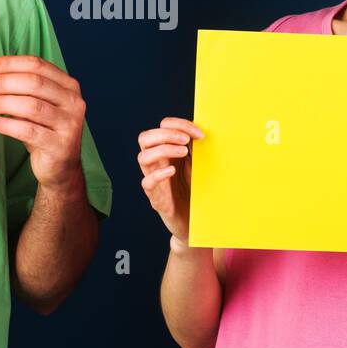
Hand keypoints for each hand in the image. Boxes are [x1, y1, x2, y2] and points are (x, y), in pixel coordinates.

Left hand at [0, 55, 84, 193]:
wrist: (60, 168)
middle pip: (34, 82)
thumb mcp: (37, 105)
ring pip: (32, 106)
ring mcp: (69, 124)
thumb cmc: (43, 130)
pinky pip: (29, 131)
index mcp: (68, 85)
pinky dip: (8, 125)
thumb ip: (22, 89)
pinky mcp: (60, 145)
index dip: (8, 64)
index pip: (37, 64)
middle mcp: (73, 102)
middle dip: (4, 82)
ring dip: (5, 102)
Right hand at [137, 117, 203, 242]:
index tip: (199, 134)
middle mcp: (157, 163)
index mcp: (167, 151)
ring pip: (142, 157)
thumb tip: (204, 131)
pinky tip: (172, 171)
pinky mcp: (156, 198)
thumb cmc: (195, 192)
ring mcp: (154, 179)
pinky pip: (147, 183)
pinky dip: (158, 174)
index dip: (179, 125)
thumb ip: (196, 149)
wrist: (195, 222)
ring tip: (183, 153)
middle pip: (145, 138)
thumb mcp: (198, 166)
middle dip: (166, 134)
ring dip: (163, 150)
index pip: (162, 127)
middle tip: (186, 140)